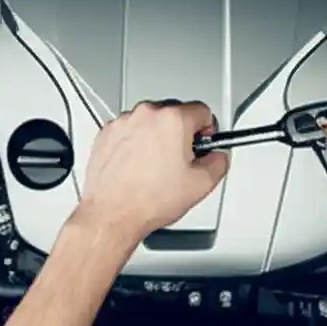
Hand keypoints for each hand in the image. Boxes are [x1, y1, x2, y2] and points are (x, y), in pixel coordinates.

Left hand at [72, 100, 228, 243]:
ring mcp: (124, 122)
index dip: (207, 130)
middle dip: (181, 134)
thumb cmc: (148, 200)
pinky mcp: (107, 133)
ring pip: (151, 122)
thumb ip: (219, 161)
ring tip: (155, 168)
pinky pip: (129, 131)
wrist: (112, 214)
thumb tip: (217, 156)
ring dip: (156, 138)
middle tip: (179, 161)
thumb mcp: (202, 184)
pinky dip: (135, 143)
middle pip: (175, 113)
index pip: (202, 110)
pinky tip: (137, 167)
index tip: (203, 143)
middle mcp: (146, 115)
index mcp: (173, 120)